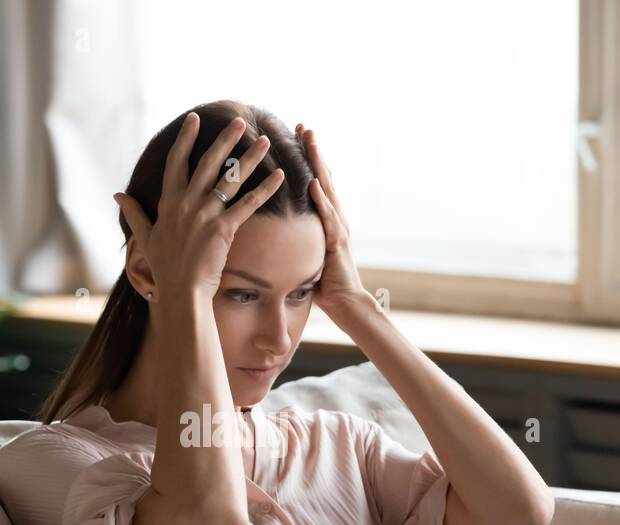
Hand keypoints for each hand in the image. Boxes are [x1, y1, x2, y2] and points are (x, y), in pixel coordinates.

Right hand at [114, 113, 284, 303]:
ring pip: (231, 179)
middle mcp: (188, 203)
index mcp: (169, 202)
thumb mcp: (144, 237)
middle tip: (240, 121)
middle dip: (225, 139)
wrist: (181, 291)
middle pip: (209, 163)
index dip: (186, 138)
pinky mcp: (224, 229)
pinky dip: (265, 189)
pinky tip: (279, 176)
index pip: (177, 161)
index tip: (194, 119)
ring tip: (265, 141)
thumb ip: (133, 212)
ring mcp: (206, 215)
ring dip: (249, 158)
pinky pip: (248, 204)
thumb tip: (117, 194)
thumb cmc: (164, 268)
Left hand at [296, 123, 376, 322]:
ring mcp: (339, 227)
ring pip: (328, 189)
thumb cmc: (324, 283)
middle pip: (324, 177)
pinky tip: (315, 183)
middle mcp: (335, 217)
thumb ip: (295, 237)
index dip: (307, 159)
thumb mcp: (305, 253)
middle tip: (303, 125)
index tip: (296, 136)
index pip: (316, 182)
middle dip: (313, 151)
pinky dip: (322, 199)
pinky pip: (328, 217)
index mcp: (326, 219)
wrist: (346, 304)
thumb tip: (274, 232)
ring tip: (311, 142)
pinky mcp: (337, 242)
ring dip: (319, 165)